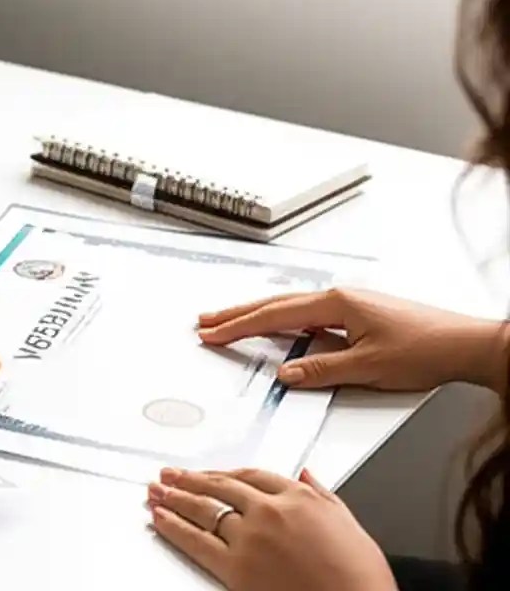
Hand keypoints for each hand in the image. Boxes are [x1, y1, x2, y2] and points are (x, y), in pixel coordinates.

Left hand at [148, 467, 394, 590]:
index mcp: (298, 497)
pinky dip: (173, 526)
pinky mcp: (236, 566)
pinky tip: (160, 518)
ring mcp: (250, 537)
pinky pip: (196, 540)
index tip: (211, 474)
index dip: (224, 474)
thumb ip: (323, 495)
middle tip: (171, 474)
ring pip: (204, 508)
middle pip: (221, 486)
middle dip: (191, 479)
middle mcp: (270, 511)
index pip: (251, 475)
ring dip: (175, 497)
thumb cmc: (360, 577)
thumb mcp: (350, 524)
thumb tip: (306, 474)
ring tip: (156, 491)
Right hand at [197, 288, 508, 392]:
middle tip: (206, 321)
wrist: (464, 344)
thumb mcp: (367, 367)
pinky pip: (307, 314)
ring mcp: (348, 303)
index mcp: (336, 304)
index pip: (274, 316)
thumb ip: (321, 370)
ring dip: (257, 315)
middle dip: (237, 314)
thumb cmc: (426, 348)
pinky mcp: (357, 313)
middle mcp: (339, 297)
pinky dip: (282, 319)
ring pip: (289, 307)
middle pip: (275, 304)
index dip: (239, 326)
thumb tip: (287, 374)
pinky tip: (276, 327)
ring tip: (229, 321)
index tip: (212, 333)